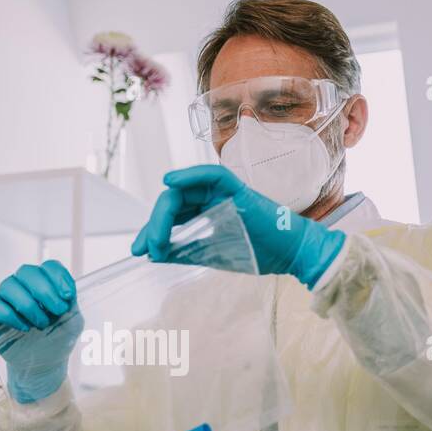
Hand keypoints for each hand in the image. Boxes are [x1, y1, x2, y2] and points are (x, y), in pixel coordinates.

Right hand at [0, 261, 81, 402]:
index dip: (58, 278)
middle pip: (27, 272)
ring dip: (28, 305)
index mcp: (45, 282)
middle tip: (57, 311)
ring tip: (41, 325)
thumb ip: (71, 304)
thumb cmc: (58, 338)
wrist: (44, 363)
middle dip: (44, 291)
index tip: (68, 297)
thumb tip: (66, 293)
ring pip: (9, 286)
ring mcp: (5, 297)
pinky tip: (24, 328)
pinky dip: (9, 315)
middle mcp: (23, 284)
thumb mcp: (72, 321)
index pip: (49, 267)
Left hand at [131, 164, 345, 288]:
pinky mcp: (237, 189)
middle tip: (145, 247)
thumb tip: (152, 252)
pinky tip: (170, 182)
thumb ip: (183, 250)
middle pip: (173, 202)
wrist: (291, 255)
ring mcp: (223, 192)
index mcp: (206, 211)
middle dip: (154, 224)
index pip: (172, 213)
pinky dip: (189, 175)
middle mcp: (211, 198)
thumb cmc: (257, 253)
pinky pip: (210, 176)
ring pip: (184, 192)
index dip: (152, 228)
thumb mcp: (211, 254)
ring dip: (164, 212)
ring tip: (154, 237)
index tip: (140, 249)